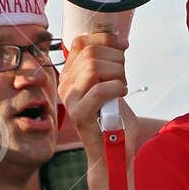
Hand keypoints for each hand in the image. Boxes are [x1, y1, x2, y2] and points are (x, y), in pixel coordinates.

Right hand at [58, 32, 132, 152]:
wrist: (112, 151)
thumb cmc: (113, 118)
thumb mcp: (108, 85)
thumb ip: (107, 65)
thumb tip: (120, 42)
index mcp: (69, 75)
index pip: (80, 43)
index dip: (104, 38)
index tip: (123, 45)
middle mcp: (65, 85)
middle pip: (90, 53)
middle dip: (116, 59)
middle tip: (124, 75)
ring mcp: (70, 100)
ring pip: (94, 68)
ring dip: (117, 73)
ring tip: (121, 86)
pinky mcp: (79, 114)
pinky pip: (100, 90)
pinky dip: (117, 87)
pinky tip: (121, 94)